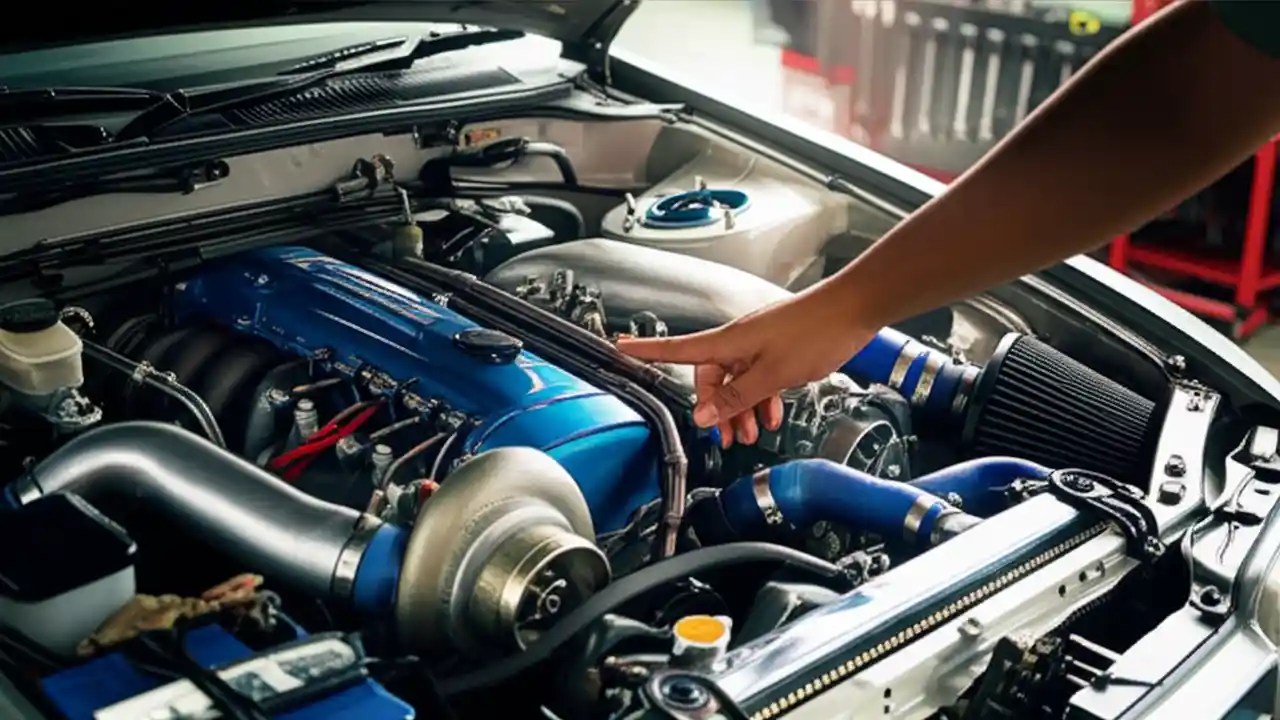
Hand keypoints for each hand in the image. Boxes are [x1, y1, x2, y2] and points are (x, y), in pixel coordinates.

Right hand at [616, 290, 874, 447]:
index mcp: (729, 342)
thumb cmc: (816, 331)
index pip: (678, 349)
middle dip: (716, 409)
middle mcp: (740, 340)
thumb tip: (704, 415)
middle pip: (711, 377)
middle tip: (725, 436)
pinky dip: (762, 396)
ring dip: (742, 408)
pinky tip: (773, 414)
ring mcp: (759, 343)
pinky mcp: (778, 347)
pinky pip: (758, 376)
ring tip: (753, 432)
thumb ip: (737, 397)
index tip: (621, 349)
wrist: (853, 310)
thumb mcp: (773, 375)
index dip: (647, 351)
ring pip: (737, 381)